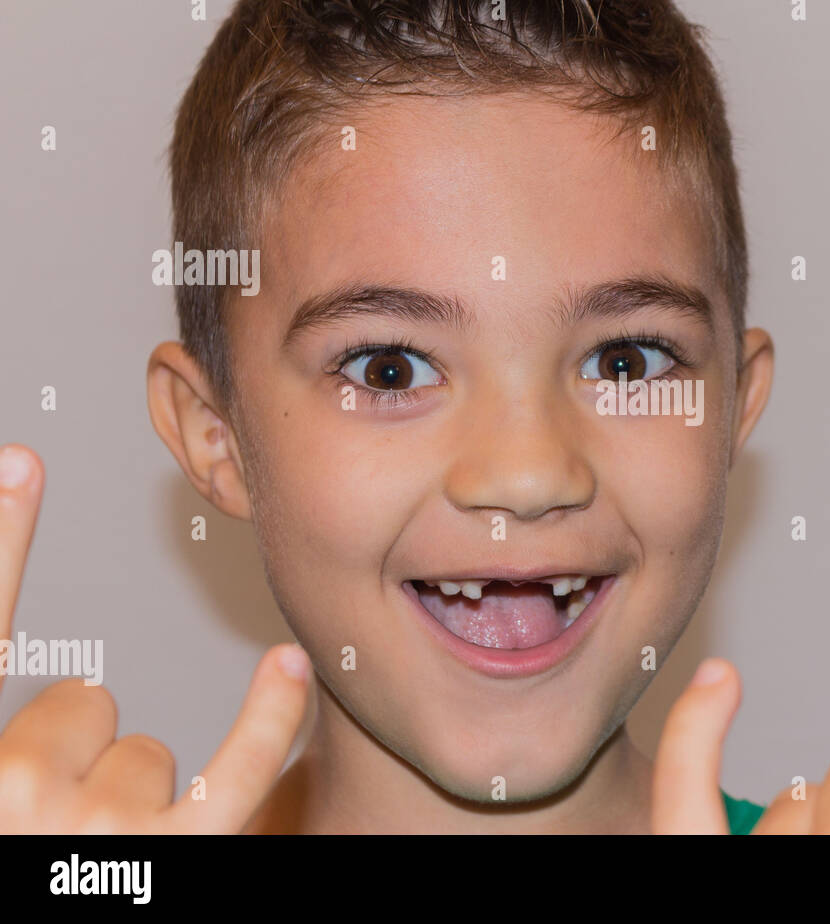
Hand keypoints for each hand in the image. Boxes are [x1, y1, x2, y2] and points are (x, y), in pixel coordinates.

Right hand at [0, 443, 311, 832]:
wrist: (43, 919)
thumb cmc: (18, 866)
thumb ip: (12, 737)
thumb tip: (72, 697)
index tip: (24, 465)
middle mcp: (9, 790)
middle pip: (79, 710)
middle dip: (74, 755)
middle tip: (46, 829)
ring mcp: (91, 829)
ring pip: (143, 751)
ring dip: (131, 795)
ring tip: (89, 860)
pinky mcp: (170, 857)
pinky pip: (233, 768)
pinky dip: (266, 719)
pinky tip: (287, 664)